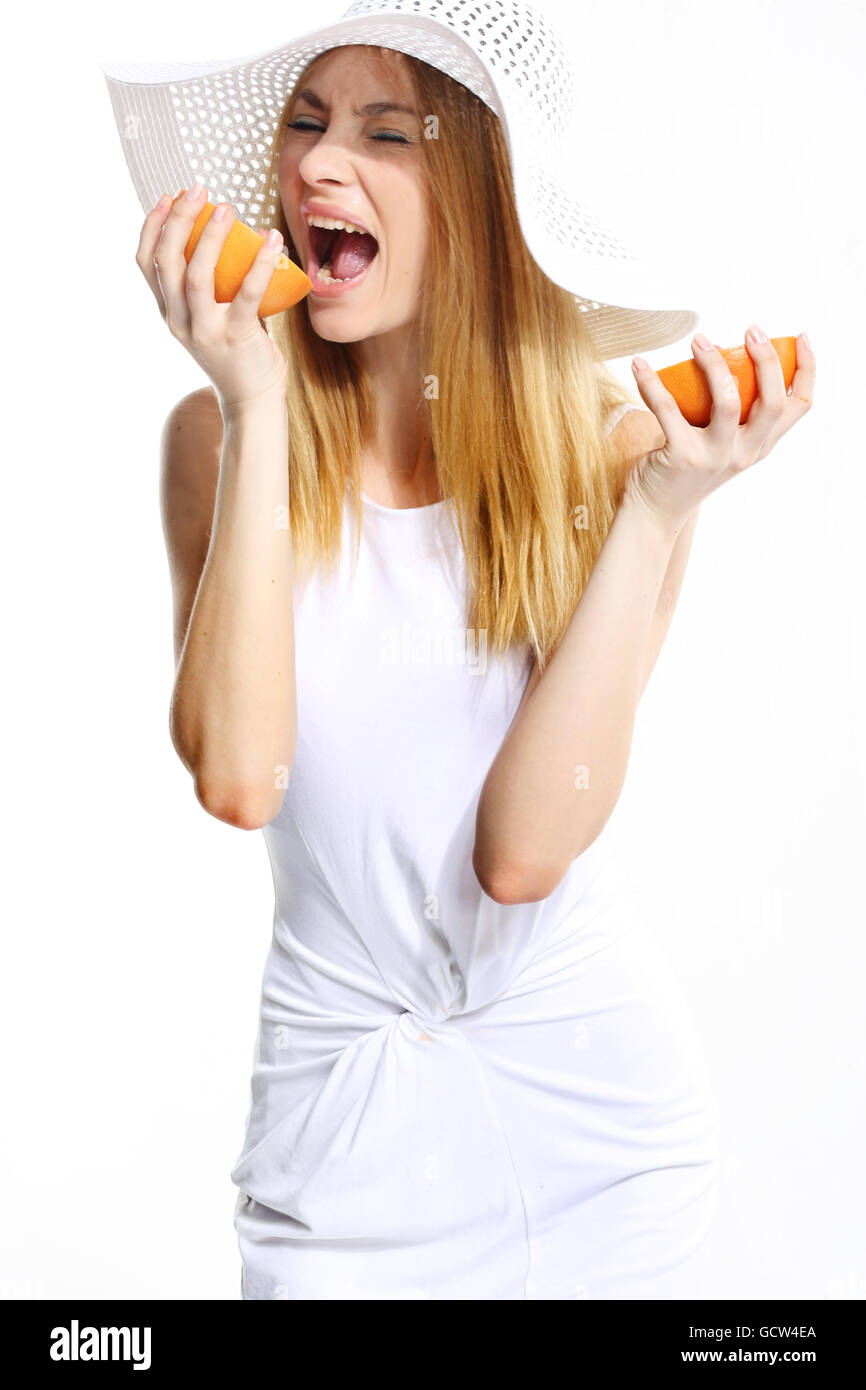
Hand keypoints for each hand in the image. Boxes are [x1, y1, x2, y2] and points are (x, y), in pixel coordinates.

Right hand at [135, 184, 288, 413]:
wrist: (252, 401)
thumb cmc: (237, 353)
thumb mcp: (211, 318)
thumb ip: (211, 287)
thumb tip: (233, 236)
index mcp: (170, 313)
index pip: (146, 263)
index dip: (152, 226)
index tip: (168, 197)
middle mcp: (180, 322)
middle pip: (167, 261)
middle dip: (179, 219)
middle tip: (198, 189)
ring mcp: (206, 331)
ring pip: (197, 276)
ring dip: (210, 237)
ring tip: (228, 208)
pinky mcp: (236, 338)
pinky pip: (247, 294)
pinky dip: (260, 263)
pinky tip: (273, 240)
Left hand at [624, 326, 815, 528]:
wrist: (655, 510)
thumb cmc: (686, 466)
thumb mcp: (721, 442)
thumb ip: (732, 412)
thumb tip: (723, 352)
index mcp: (759, 445)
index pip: (799, 406)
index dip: (807, 369)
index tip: (801, 337)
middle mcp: (743, 453)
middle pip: (774, 403)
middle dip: (768, 361)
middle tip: (752, 329)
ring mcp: (715, 457)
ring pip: (729, 403)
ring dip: (714, 365)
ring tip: (699, 340)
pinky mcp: (682, 457)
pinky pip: (668, 411)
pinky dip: (652, 384)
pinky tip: (640, 365)